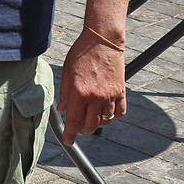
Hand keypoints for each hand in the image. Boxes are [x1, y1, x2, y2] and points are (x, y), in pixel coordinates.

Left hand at [57, 27, 127, 144]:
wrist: (102, 42)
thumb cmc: (81, 54)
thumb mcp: (66, 72)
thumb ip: (64, 93)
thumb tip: (61, 109)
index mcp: (79, 92)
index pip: (73, 120)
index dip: (70, 134)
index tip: (68, 141)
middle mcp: (96, 97)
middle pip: (90, 125)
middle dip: (82, 130)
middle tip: (77, 128)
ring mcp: (110, 96)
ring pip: (105, 121)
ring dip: (96, 124)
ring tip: (89, 119)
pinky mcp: (121, 92)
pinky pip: (119, 113)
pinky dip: (113, 117)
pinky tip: (106, 113)